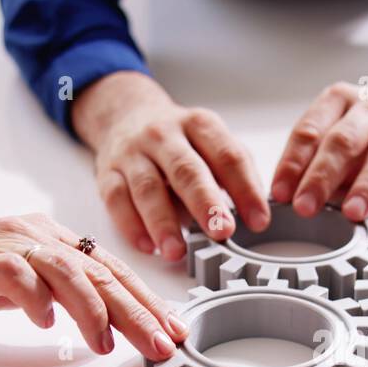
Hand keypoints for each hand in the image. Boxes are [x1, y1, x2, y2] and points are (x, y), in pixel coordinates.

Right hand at [0, 213, 188, 360]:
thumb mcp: (21, 286)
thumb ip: (61, 294)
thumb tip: (109, 319)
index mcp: (51, 239)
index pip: (113, 270)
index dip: (149, 302)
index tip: (176, 332)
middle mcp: (34, 234)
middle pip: (101, 272)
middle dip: (138, 312)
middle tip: (163, 345)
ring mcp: (4, 244)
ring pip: (68, 272)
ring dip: (94, 311)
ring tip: (109, 344)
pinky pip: (14, 275)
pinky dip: (34, 299)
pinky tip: (46, 324)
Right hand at [72, 71, 270, 259]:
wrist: (125, 115)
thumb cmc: (180, 141)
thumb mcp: (212, 144)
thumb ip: (235, 172)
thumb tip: (258, 212)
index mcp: (199, 125)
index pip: (227, 156)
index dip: (246, 189)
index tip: (259, 220)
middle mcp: (164, 135)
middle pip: (186, 170)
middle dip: (205, 203)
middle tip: (222, 233)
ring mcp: (133, 153)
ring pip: (147, 187)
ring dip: (163, 222)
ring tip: (177, 251)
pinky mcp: (107, 172)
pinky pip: (116, 199)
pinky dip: (130, 225)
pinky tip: (147, 246)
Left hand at [270, 71, 367, 221]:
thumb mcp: (339, 132)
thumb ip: (315, 159)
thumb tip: (289, 195)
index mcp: (341, 100)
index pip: (311, 130)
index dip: (293, 163)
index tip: (281, 193)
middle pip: (344, 141)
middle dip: (322, 177)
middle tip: (306, 206)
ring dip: (365, 186)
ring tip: (351, 212)